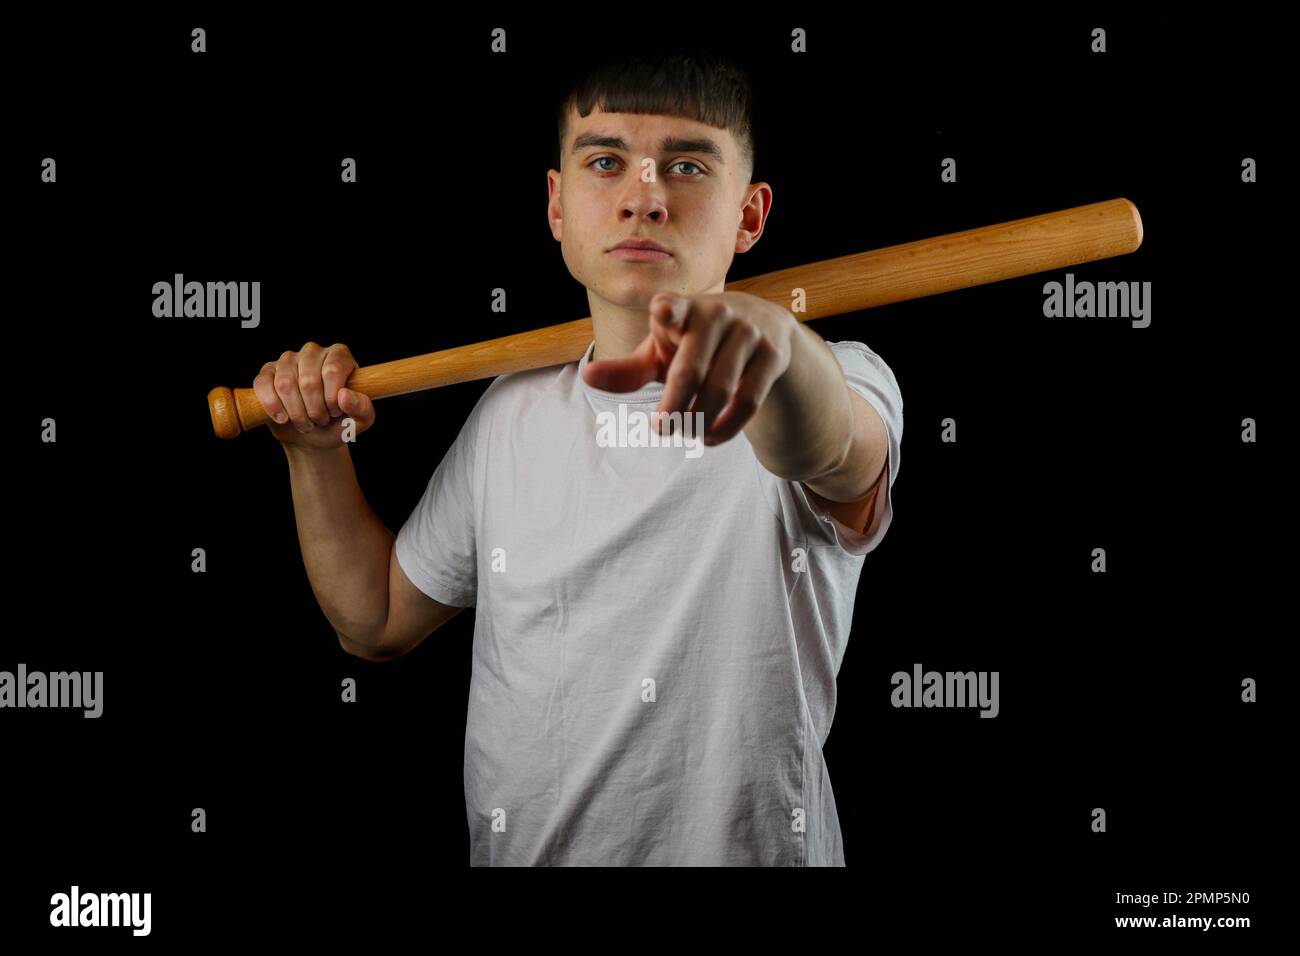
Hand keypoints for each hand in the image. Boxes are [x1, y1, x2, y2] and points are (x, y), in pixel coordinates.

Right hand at [251, 342, 375, 450]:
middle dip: (314, 410)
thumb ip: (361, 408)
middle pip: (308, 380)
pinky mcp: (267, 372)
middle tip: (320, 420)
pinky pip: (263, 384)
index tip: (335, 412)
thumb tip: (344, 396)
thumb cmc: (339, 423)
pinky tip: (282, 418)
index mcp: (339, 355)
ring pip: (285, 384)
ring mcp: (288, 360)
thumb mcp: (360, 420)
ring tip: (305, 422)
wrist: (314, 436)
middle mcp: (313, 352)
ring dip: (295, 412)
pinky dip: (273, 406)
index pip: (332, 370)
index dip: (332, 398)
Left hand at [582, 291, 796, 445]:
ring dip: (698, 422)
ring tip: (686, 433)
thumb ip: (627, 370)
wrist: (762, 324)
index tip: (662, 310)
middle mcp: (717, 314)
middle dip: (673, 408)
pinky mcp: (772, 354)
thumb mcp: (661, 352)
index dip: (668, 309)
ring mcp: (748, 332)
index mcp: (681, 309)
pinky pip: (748, 401)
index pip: (673, 306)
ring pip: (721, 390)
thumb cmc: (693, 342)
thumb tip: (586, 377)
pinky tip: (710, 437)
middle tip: (660, 430)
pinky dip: (726, 428)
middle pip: (691, 371)